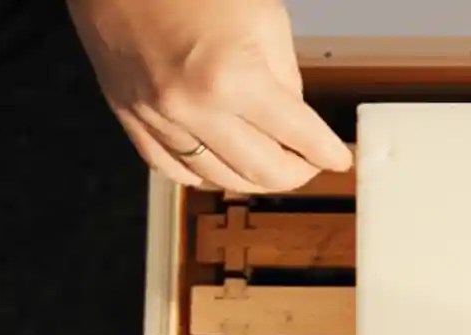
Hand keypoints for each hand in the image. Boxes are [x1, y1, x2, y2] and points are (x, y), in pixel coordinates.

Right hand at [67, 0, 350, 192]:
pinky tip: (224, 167)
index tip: (340, 158)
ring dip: (255, 179)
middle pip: (263, 172)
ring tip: (274, 166)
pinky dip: (206, 175)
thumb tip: (294, 123)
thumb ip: (286, 78)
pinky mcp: (129, 116)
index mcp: (234, 78)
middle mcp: (193, 107)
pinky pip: (173, 169)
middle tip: (310, 164)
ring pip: (220, 179)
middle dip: (298, 173)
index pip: (300, 137)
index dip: (329, 152)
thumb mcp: (264, 19)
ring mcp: (157, 117)